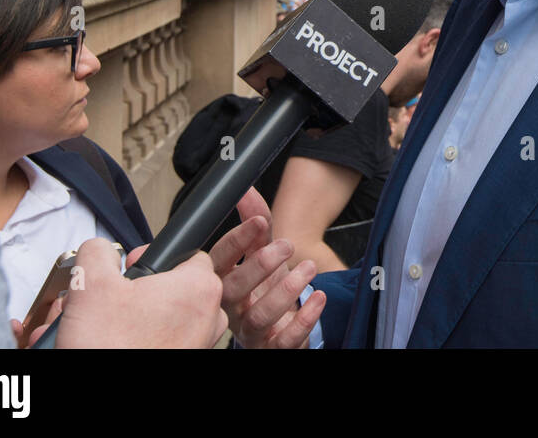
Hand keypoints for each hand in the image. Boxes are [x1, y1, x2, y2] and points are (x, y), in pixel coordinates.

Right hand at [53, 239, 226, 347]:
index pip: (187, 254)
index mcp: (199, 287)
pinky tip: (104, 343)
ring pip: (160, 318)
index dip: (152, 258)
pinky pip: (160, 342)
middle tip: (106, 300)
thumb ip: (99, 252)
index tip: (131, 268)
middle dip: (132, 291)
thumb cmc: (110, 348)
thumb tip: (100, 250)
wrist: (108, 408)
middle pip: (171, 287)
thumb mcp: (92, 284)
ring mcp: (198, 344)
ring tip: (94, 326)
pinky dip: (133, 339)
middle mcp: (208, 317)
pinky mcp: (184, 360)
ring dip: (126, 318)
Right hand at [210, 187, 324, 348]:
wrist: (280, 326)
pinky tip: (319, 297)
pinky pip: (285, 340)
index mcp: (224, 280)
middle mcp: (232, 308)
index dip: (235, 241)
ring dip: (285, 290)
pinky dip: (304, 319)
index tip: (259, 222)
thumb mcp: (262, 251)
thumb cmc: (265, 287)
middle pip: (233, 290)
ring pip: (259, 316)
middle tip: (286, 245)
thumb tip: (245, 189)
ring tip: (308, 267)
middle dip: (259, 265)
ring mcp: (251, 331)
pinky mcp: (273, 347)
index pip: (218, 261)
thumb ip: (255, 221)